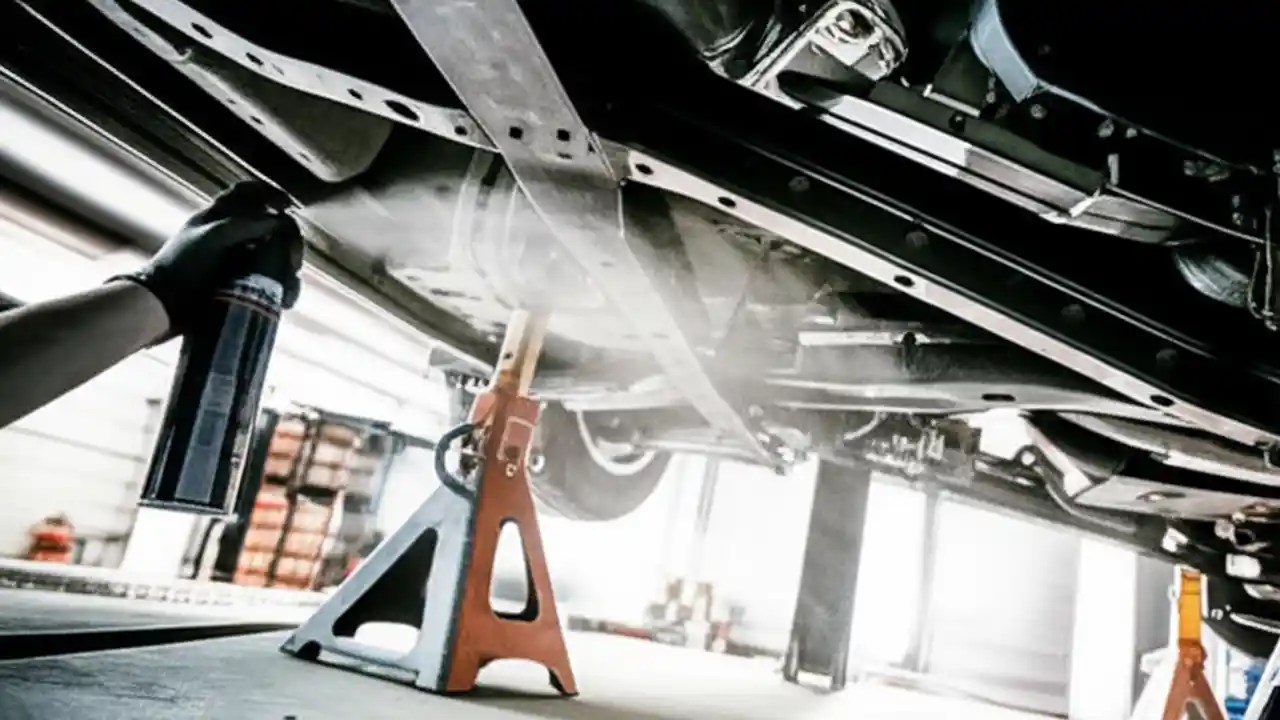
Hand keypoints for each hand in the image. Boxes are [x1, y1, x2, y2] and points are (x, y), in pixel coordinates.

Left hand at [114, 181, 303, 332]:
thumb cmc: (182, 266)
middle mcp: (232, 235)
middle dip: (288, 238)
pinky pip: (272, 282)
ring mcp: (238, 261)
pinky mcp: (242, 285)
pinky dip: (283, 288)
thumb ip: (246, 224)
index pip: (248, 192)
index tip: (288, 205)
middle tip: (292, 256)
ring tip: (289, 282)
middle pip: (272, 226)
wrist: (165, 306)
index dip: (270, 192)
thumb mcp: (212, 237)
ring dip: (288, 266)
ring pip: (277, 255)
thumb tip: (281, 222)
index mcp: (219, 216)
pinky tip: (285, 300)